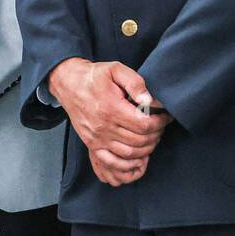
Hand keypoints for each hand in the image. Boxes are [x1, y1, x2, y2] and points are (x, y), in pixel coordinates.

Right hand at [49, 58, 170, 186]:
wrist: (69, 84)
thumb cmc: (94, 76)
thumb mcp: (115, 69)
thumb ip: (135, 83)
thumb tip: (149, 100)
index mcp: (112, 108)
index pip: (144, 124)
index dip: (160, 123)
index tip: (165, 117)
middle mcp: (104, 126)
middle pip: (139, 140)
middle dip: (156, 135)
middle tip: (160, 126)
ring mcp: (97, 138)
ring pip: (129, 153)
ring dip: (146, 149)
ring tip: (152, 138)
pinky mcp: (92, 145)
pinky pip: (111, 162)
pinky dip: (127, 165)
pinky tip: (137, 158)